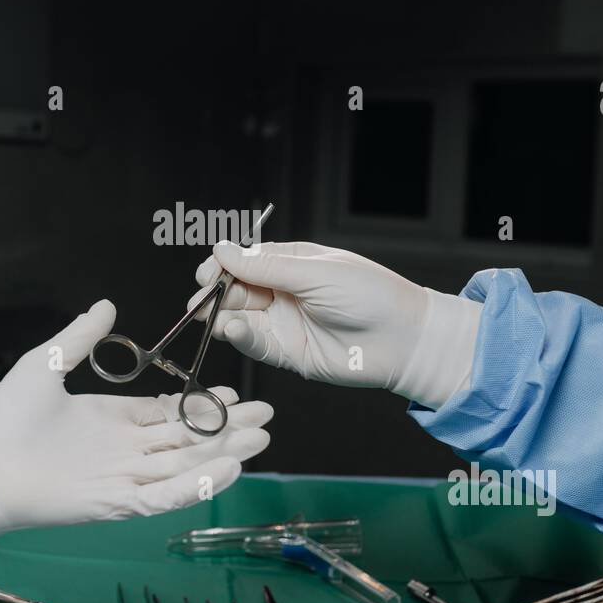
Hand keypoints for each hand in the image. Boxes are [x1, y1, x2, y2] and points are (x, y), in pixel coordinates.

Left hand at [0, 300, 271, 592]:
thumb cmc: (1, 416)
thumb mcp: (45, 364)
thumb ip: (80, 337)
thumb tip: (106, 303)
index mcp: (109, 419)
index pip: (168, 414)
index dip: (202, 405)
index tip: (232, 392)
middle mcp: (122, 450)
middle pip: (187, 441)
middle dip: (226, 428)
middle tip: (266, 415)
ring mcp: (120, 478)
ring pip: (184, 467)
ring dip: (223, 453)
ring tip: (261, 437)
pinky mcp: (114, 504)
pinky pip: (164, 497)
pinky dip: (198, 485)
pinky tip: (228, 468)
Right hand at [188, 241, 481, 407]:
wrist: (403, 340)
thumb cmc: (371, 296)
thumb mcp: (316, 273)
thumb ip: (266, 267)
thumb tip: (223, 249)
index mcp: (292, 263)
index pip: (244, 260)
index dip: (222, 265)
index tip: (208, 272)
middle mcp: (283, 292)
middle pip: (235, 289)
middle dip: (213, 292)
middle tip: (199, 299)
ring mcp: (283, 322)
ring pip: (238, 317)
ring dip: (220, 316)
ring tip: (213, 316)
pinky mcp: (287, 353)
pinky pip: (253, 344)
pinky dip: (238, 337)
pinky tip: (232, 329)